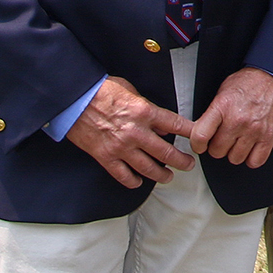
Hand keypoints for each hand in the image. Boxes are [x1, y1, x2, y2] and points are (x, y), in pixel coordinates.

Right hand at [67, 76, 195, 188]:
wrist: (74, 100)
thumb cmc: (101, 91)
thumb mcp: (131, 91)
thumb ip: (148, 109)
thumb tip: (162, 124)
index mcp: (145, 112)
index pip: (176, 125)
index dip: (191, 134)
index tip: (199, 139)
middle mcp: (136, 132)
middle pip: (166, 152)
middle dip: (181, 161)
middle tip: (188, 165)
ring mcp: (121, 147)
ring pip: (147, 168)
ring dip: (161, 175)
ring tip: (168, 177)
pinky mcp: (105, 157)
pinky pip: (123, 175)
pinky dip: (133, 181)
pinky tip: (139, 182)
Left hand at [191, 67, 272, 167]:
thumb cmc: (251, 82)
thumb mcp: (224, 90)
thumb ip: (212, 112)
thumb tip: (200, 128)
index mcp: (223, 106)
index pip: (200, 136)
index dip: (197, 145)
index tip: (200, 145)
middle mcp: (238, 120)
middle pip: (217, 151)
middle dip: (218, 147)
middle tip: (223, 138)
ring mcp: (254, 130)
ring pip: (235, 158)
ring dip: (235, 153)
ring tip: (238, 141)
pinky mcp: (269, 136)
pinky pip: (256, 161)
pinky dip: (252, 158)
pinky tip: (251, 148)